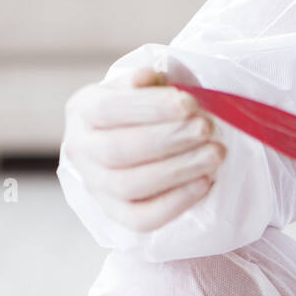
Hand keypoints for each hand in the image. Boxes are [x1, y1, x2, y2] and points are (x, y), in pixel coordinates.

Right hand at [62, 65, 225, 230]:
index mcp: (83, 110)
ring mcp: (96, 185)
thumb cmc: (148, 106)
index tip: (189, 103)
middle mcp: (81, 149)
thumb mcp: (146, 85)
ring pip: (128, 185)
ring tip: (214, 154)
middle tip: (206, 128)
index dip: (149, 107)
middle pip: (117, 150)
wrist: (136, 135)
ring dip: (177, 170)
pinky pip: (141, 218)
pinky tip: (205, 182)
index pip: (107, 109)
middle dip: (169, 139)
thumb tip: (148, 77)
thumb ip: (148, 81)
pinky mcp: (116, 214)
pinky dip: (176, 202)